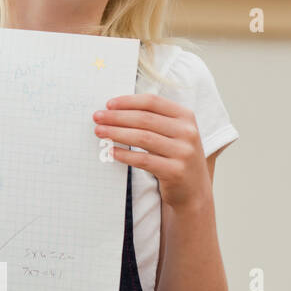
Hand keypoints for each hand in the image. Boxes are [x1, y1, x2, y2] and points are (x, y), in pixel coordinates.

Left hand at [93, 94, 209, 209]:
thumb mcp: (172, 133)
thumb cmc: (175, 155)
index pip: (153, 102)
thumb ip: (152, 119)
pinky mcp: (176, 171)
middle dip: (117, 117)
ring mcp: (184, 152)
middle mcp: (187, 132)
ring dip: (116, 133)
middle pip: (145, 119)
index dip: (128, 101)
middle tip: (97, 118)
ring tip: (99, 131)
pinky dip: (124, 154)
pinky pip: (144, 160)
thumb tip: (114, 110)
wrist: (193, 189)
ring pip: (143, 138)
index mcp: (185, 117)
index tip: (108, 104)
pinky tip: (111, 151)